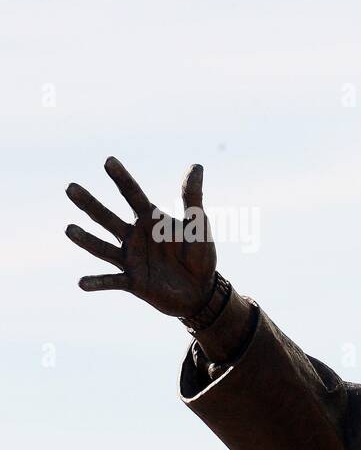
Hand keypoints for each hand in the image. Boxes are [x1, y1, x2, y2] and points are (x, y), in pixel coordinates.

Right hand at [65, 157, 215, 316]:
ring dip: (86, 239)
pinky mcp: (132, 282)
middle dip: (89, 203)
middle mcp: (133, 236)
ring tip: (69, 229)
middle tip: (70, 187)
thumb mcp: (198, 224)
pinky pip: (112, 281)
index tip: (109, 160)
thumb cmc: (198, 253)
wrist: (201, 289)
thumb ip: (193, 197)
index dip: (122, 178)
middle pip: (107, 217)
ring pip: (102, 247)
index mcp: (149, 219)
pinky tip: (82, 283)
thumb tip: (197, 165)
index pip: (133, 194)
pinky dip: (98, 282)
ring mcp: (130, 259)